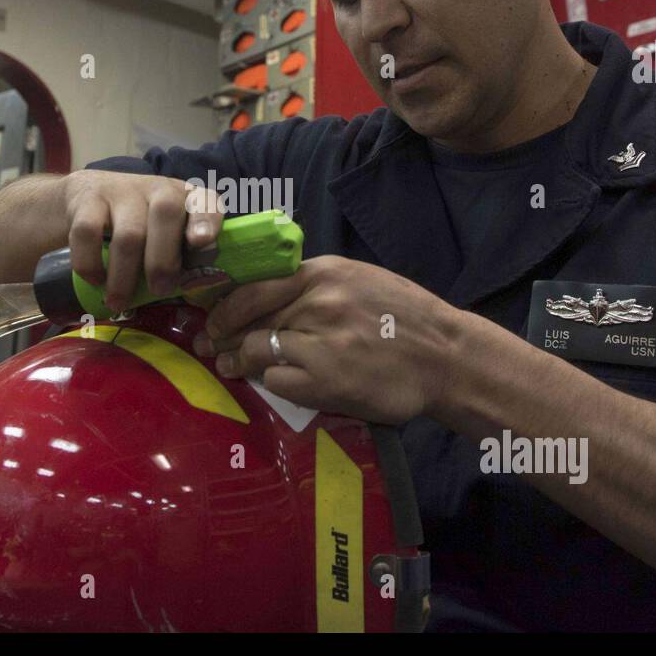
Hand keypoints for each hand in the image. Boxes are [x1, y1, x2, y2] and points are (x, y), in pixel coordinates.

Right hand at [62, 171, 223, 311]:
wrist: (84, 195)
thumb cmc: (138, 226)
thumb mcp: (165, 236)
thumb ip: (182, 257)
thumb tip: (192, 291)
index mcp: (186, 199)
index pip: (205, 202)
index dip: (206, 220)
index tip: (201, 242)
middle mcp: (157, 188)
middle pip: (166, 214)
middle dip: (163, 260)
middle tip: (158, 290)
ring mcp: (121, 190)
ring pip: (129, 234)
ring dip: (125, 276)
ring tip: (119, 302)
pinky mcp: (87, 199)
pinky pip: (87, 233)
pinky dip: (90, 262)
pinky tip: (94, 279)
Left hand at [193, 255, 463, 424]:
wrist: (445, 358)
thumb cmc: (404, 319)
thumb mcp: (360, 280)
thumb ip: (314, 285)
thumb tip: (263, 295)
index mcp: (325, 272)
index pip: (255, 283)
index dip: (227, 303)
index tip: (214, 315)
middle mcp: (319, 301)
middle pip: (249, 316)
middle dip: (222, 332)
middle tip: (210, 344)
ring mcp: (321, 341)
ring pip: (257, 348)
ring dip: (239, 361)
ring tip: (229, 366)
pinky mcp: (325, 380)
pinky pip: (276, 380)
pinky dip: (270, 382)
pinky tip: (273, 383)